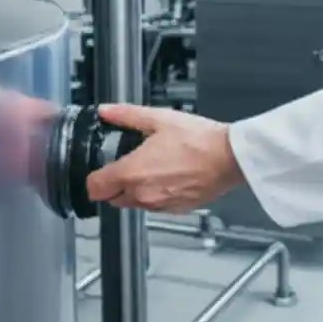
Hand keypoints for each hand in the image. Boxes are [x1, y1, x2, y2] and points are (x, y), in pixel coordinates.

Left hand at [86, 104, 244, 213]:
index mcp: (131, 172)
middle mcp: (141, 194)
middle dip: (113, 185)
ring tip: (151, 169)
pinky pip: (155, 207)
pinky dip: (155, 196)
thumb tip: (105, 111)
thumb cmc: (197, 139)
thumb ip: (127, 115)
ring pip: (133, 204)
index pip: (94, 188)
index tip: (101, 168)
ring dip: (134, 191)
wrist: (229, 158)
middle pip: (112, 199)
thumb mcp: (158, 118)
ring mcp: (159, 205)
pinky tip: (168, 177)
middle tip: (127, 165)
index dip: (93, 178)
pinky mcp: (175, 210)